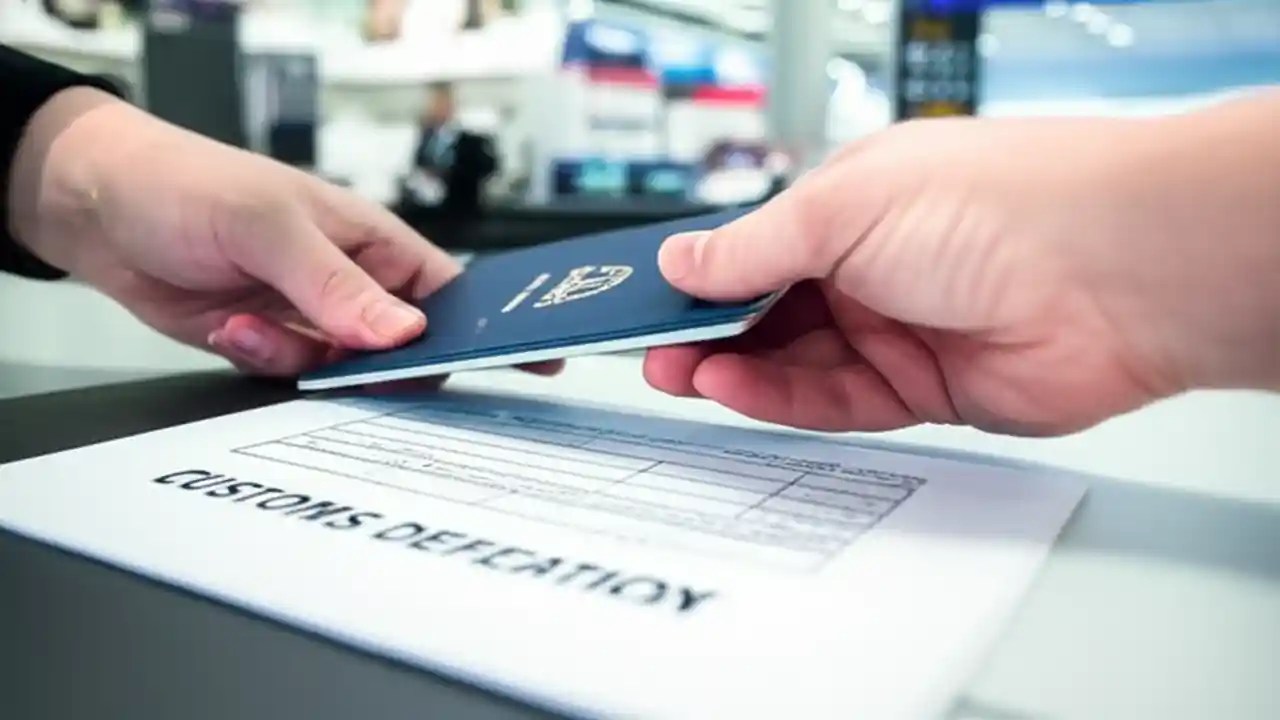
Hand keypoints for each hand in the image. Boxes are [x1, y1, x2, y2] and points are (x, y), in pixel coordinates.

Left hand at [9, 88, 559, 379]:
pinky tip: (229, 323)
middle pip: (405, 353)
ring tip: (249, 318)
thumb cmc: (193, 183)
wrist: (98, 206)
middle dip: (375, 364)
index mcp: (377, 245)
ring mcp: (313, 321)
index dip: (494, 329)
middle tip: (337, 355)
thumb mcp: (271, 226)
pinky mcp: (270, 347)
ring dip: (296, 359)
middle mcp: (354, 288)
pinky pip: (290, 380)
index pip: (456, 295)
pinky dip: (260, 360)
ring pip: (344, 376)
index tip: (534, 361)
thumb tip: (401, 334)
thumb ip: (336, 285)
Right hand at [645, 96, 1279, 435]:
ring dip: (731, 365)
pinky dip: (778, 396)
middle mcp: (876, 264)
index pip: (756, 243)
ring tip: (672, 368)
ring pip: (794, 359)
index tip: (645, 294)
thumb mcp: (840, 207)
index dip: (701, 271)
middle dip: (705, 328)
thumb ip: (751, 247)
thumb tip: (682, 261)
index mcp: (856, 202)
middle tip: (643, 343)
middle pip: (770, 308)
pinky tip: (730, 384)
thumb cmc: (999, 203)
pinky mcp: (925, 388)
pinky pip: (834, 400)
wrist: (1114, 272)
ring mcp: (900, 327)